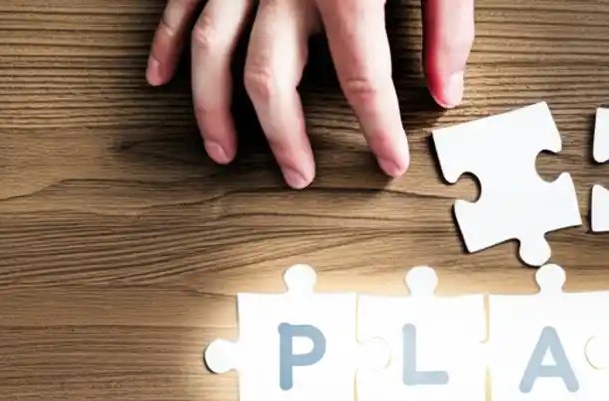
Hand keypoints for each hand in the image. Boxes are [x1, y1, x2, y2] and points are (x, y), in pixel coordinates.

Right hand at [146, 0, 475, 187]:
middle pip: (271, 78)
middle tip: (298, 174)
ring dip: (213, 108)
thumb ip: (446, 24)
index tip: (388, 161)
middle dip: (283, 136)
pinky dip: (166, 42)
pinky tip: (163, 79)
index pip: (364, 80)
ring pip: (212, 51)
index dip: (378, 129)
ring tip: (222, 150)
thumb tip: (445, 88)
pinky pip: (181, 3)